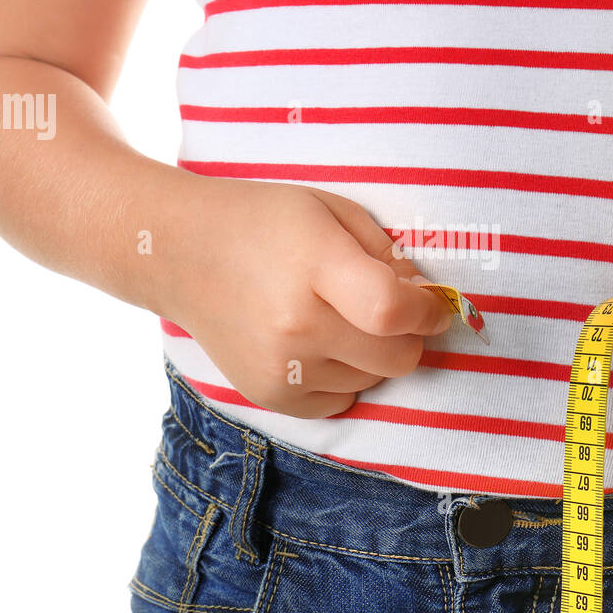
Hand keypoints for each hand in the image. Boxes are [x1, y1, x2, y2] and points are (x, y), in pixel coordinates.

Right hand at [161, 177, 455, 417]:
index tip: (433, 303)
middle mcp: (296, 326)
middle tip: (391, 310)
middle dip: (408, 335)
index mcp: (315, 267)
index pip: (393, 311)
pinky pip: (341, 400)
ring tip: (337, 318)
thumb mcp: (331, 211)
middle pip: (396, 357)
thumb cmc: (265, 222)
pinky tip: (316, 342)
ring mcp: (281, 369)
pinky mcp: (270, 395)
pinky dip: (343, 376)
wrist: (180, 253)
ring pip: (374, 380)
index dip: (428, 311)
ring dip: (372, 355)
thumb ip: (387, 255)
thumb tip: (426, 300)